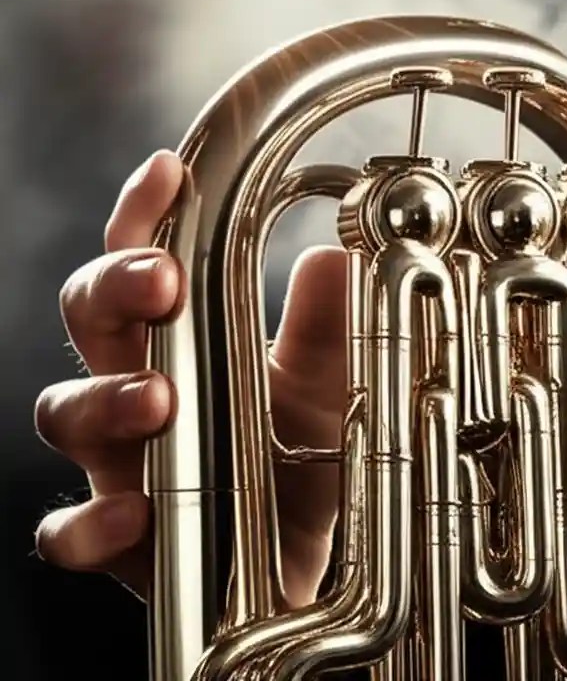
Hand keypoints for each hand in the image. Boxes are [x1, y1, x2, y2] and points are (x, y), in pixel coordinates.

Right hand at [32, 150, 348, 606]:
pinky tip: (129, 515)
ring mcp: (119, 462)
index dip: (144, 214)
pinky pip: (71, 533)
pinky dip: (92, 525)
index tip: (170, 172)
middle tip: (162, 283)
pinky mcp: (121, 540)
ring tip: (158, 399)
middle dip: (115, 291)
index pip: (145, 262)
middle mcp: (136, 391)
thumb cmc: (297, 457)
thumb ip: (326, 326)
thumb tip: (335, 256)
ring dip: (104, 400)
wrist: (299, 560)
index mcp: (180, 341)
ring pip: (66, 414)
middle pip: (91, 322)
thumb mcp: (326, 385)